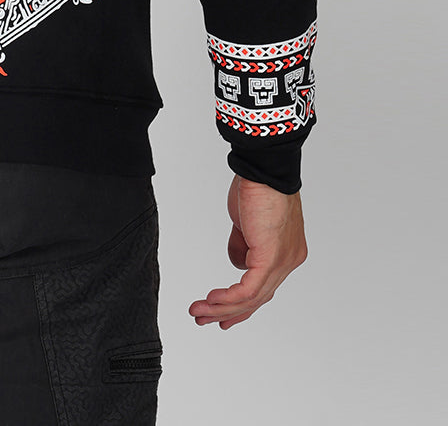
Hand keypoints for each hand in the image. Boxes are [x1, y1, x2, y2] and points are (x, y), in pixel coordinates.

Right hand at [188, 172, 307, 328]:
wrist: (264, 170)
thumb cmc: (257, 185)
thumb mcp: (245, 221)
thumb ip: (242, 243)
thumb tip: (237, 262)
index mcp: (286, 252)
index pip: (264, 286)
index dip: (243, 303)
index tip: (222, 312)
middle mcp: (289, 261)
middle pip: (258, 297)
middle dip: (229, 312)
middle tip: (206, 319)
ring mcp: (282, 262)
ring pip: (252, 298)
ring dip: (222, 307)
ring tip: (199, 312)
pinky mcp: (270, 259)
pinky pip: (248, 289)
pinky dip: (228, 298)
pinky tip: (211, 300)